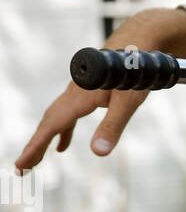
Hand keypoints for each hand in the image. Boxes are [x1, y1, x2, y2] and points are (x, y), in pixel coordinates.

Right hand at [14, 7, 185, 170]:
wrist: (138, 42)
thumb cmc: (135, 71)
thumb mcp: (128, 101)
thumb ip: (113, 125)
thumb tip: (98, 153)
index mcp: (78, 97)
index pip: (51, 127)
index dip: (35, 147)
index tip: (21, 166)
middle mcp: (73, 94)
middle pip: (48, 124)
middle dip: (35, 147)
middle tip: (22, 169)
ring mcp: (78, 92)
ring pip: (56, 119)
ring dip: (45, 140)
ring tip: (36, 161)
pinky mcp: (86, 92)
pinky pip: (68, 115)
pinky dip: (62, 131)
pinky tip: (62, 146)